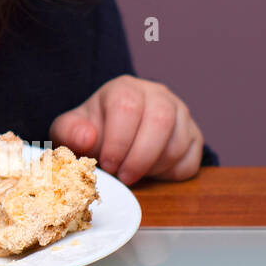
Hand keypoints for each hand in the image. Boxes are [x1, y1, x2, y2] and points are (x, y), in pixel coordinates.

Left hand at [49, 75, 202, 184]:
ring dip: (154, 167)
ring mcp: (181, 114)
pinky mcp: (195, 136)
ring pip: (178, 142)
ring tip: (133, 174)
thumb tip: (86, 137)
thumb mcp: (71, 130)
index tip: (108, 164)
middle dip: (140, 157)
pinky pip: (191, 159)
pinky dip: (171, 174)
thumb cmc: (93, 131)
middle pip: (160, 121)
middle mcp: (158, 95)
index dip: (118, 141)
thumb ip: (70, 132)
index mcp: (125, 88)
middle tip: (124, 176)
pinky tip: (151, 173)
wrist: (114, 135)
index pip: (127, 107)